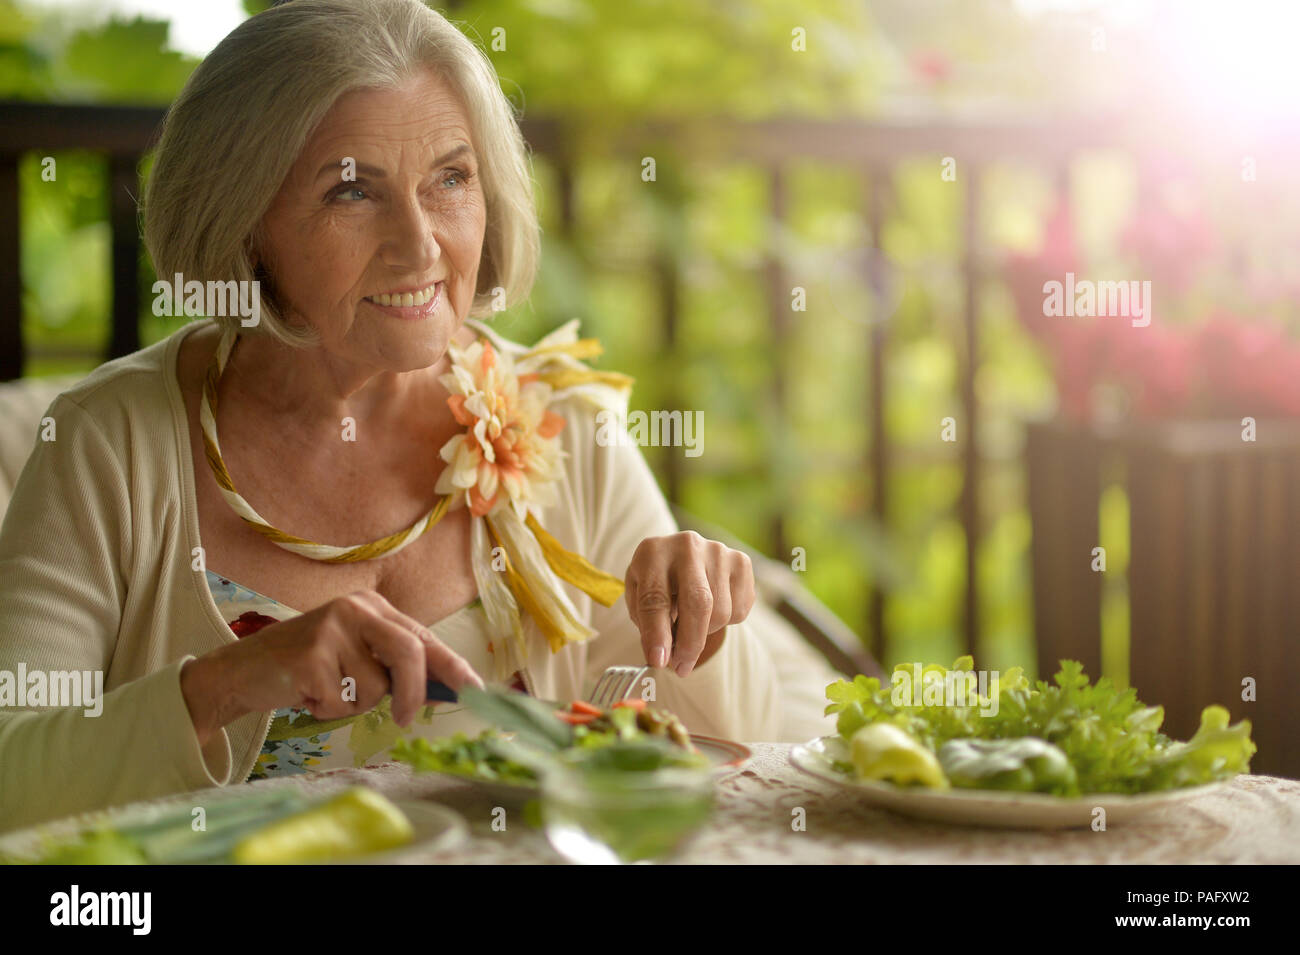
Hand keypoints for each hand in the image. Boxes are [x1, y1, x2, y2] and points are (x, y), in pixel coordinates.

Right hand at [181, 590, 482, 745]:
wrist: (244, 670)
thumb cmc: (309, 667)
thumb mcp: (356, 656)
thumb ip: (396, 668)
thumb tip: (447, 690)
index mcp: (373, 606)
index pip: (423, 637)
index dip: (453, 666)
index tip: (476, 690)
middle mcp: (356, 608)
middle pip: (409, 653)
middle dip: (413, 693)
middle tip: (405, 720)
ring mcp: (331, 629)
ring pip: (374, 687)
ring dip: (353, 705)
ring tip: (327, 692)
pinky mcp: (309, 656)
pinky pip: (342, 702)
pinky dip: (328, 711)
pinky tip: (307, 695)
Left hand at [623, 531, 755, 676]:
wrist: (682, 557)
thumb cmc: (657, 582)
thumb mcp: (639, 598)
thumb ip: (647, 625)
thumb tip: (661, 657)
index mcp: (652, 552)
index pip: (655, 598)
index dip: (657, 634)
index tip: (658, 662)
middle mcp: (687, 546)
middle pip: (698, 603)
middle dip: (690, 643)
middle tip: (681, 668)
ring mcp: (718, 551)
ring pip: (720, 612)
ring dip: (705, 633)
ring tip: (691, 626)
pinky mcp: (741, 562)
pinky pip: (740, 609)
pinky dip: (726, 622)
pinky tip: (711, 608)